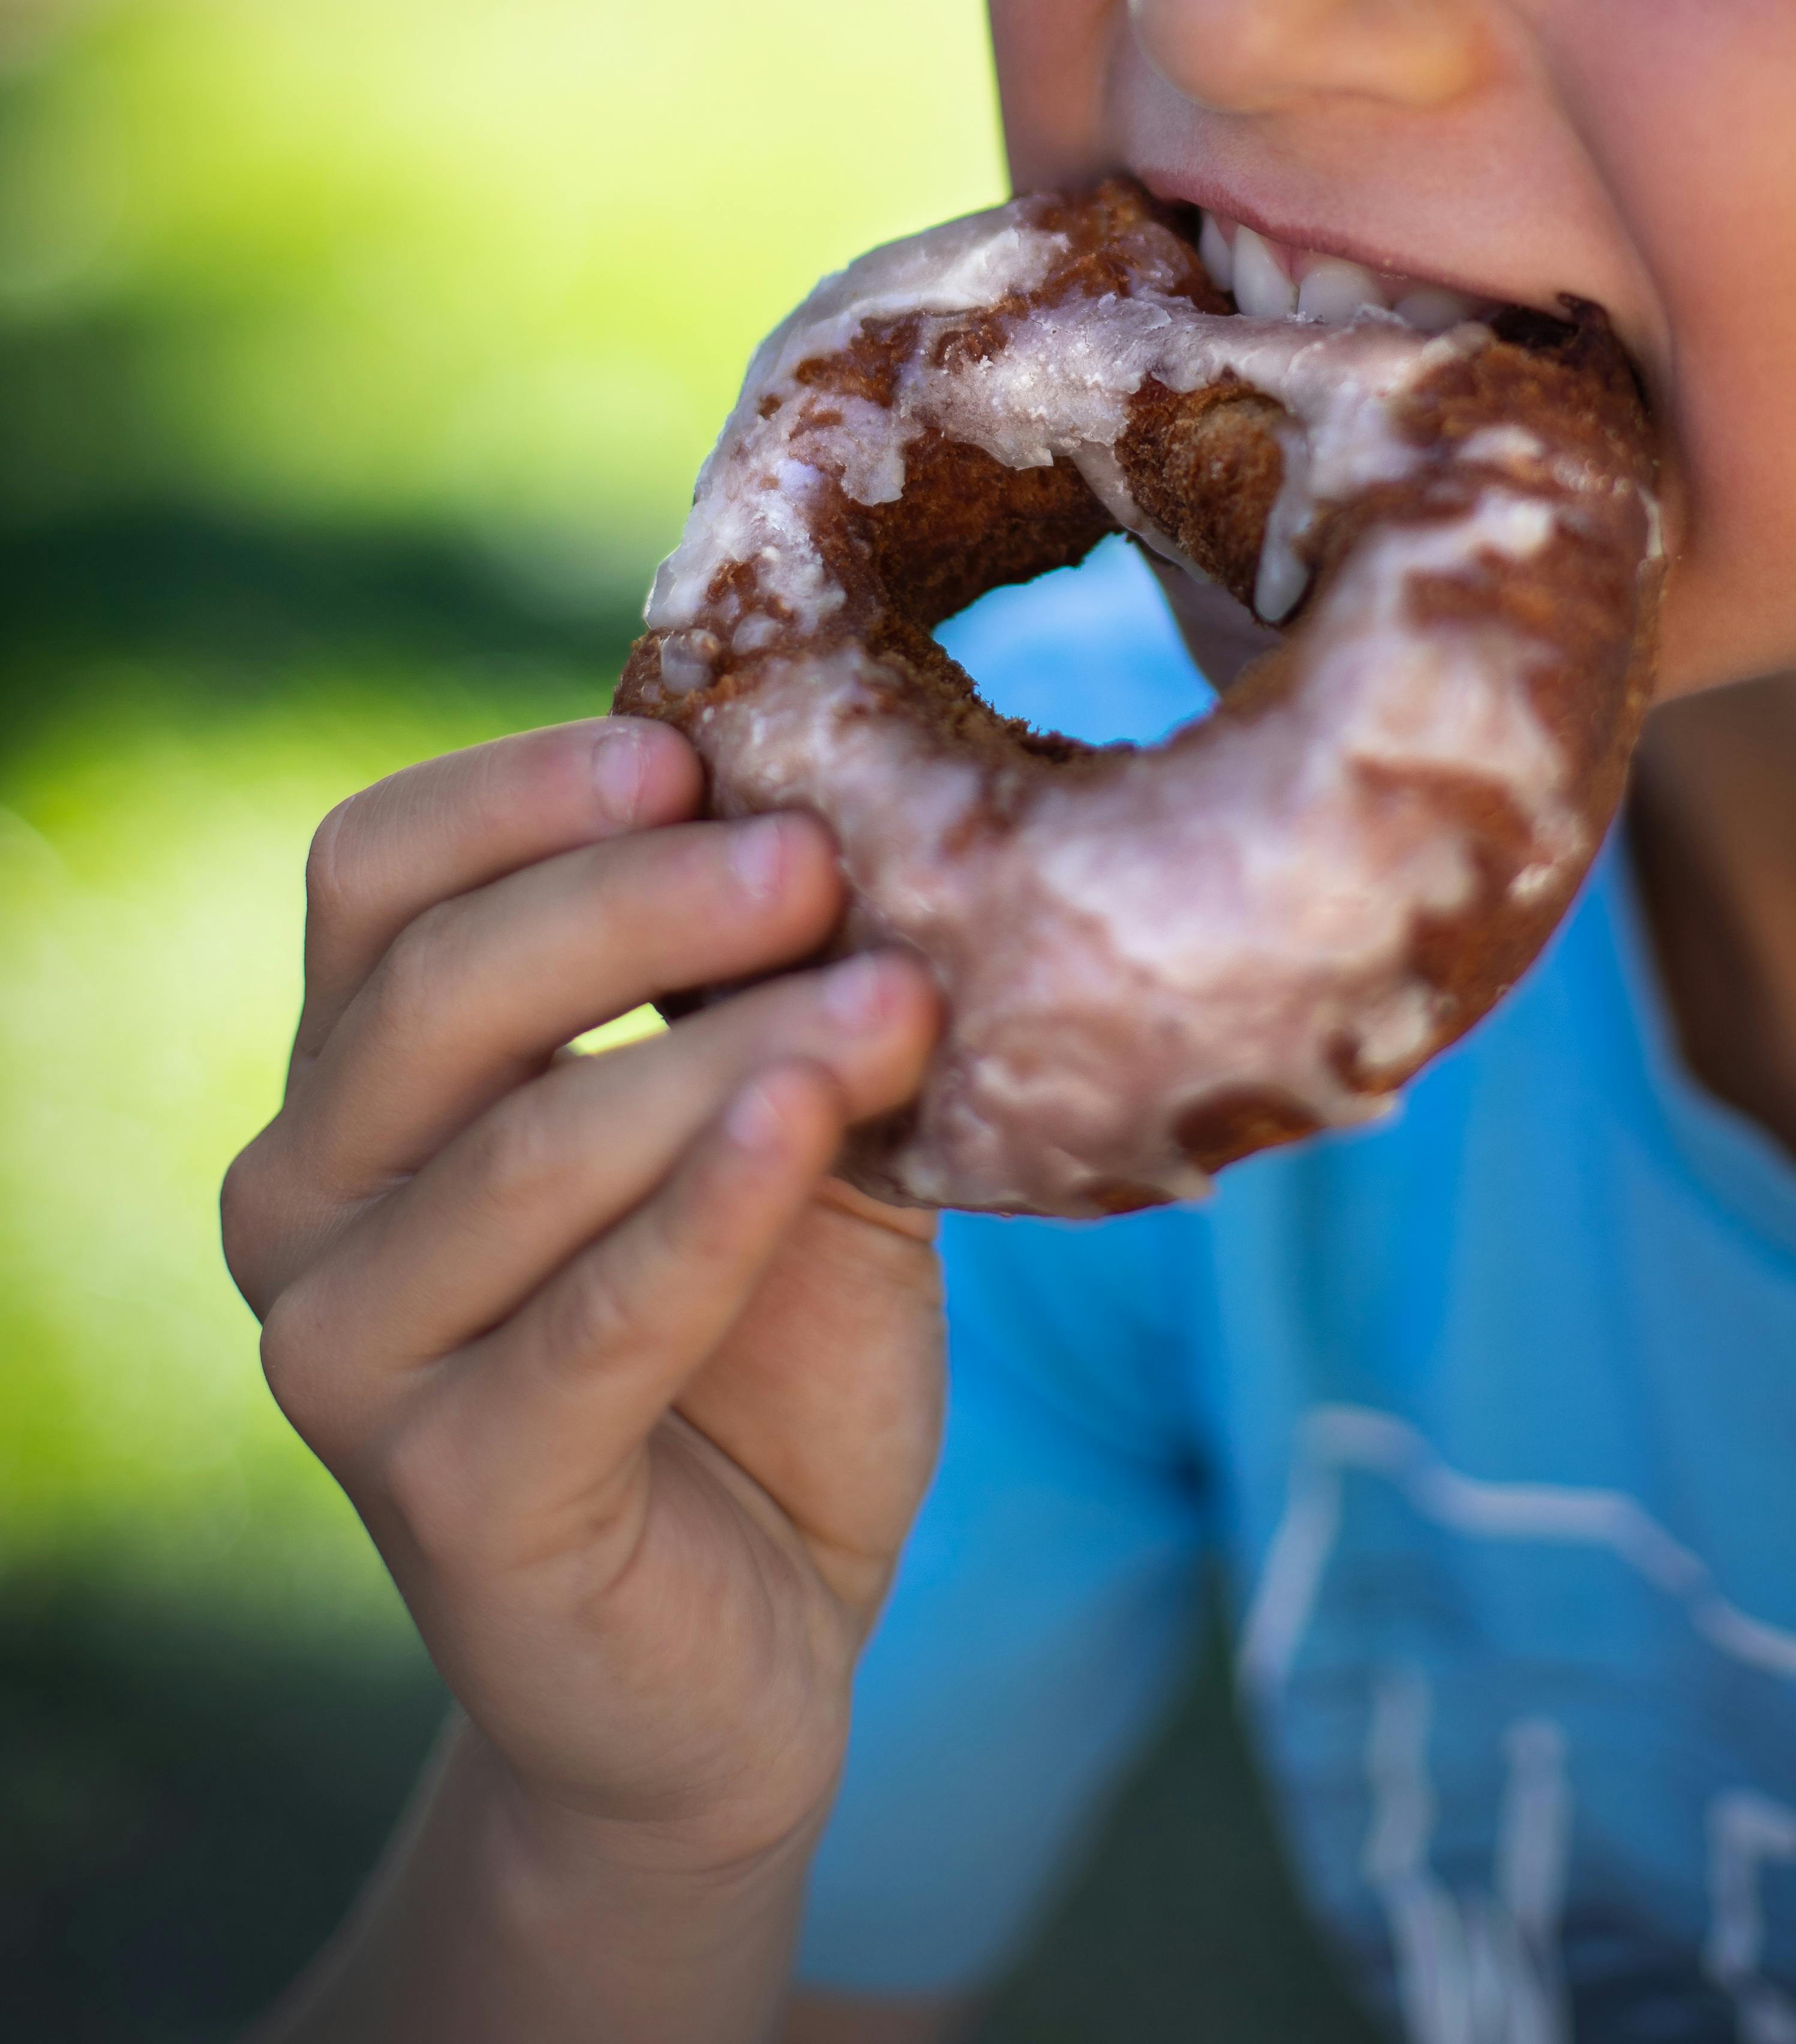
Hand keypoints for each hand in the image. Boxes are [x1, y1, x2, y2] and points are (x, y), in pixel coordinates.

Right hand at [222, 719, 944, 1905]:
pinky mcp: (451, 1497)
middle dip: (644, 905)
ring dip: (729, 1052)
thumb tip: (877, 807)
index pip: (373, 872)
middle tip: (822, 858)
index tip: (691, 754)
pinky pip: (589, 1322)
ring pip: (531, 1149)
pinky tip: (810, 1127)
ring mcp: (349, 1359)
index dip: (520, 793)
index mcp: (358, 1077)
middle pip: (441, 988)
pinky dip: (708, 1212)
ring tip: (898, 995)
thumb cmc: (758, 1343)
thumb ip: (788, 992)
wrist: (753, 1638)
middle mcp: (301, 1202)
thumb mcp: (782, 1124)